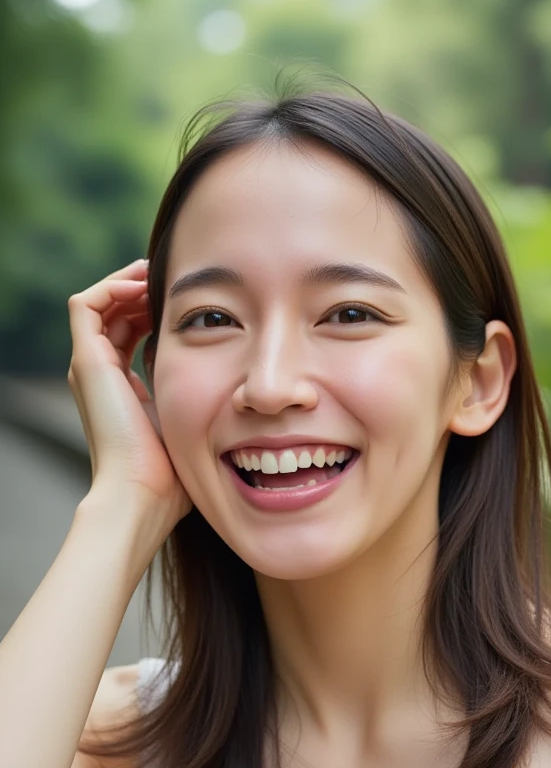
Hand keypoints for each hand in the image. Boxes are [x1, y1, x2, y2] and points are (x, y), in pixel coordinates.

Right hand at [67, 258, 190, 531]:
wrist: (141, 492)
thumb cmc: (173, 474)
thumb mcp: (195, 425)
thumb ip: (205, 404)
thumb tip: (247, 398)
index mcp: (122, 390)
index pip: (132, 334)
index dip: (156, 311)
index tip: (189, 303)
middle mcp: (100, 375)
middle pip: (116, 314)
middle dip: (145, 292)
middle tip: (176, 283)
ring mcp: (89, 367)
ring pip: (100, 304)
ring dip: (130, 283)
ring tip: (160, 275)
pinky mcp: (86, 362)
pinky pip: (85, 305)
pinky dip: (113, 287)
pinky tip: (146, 286)